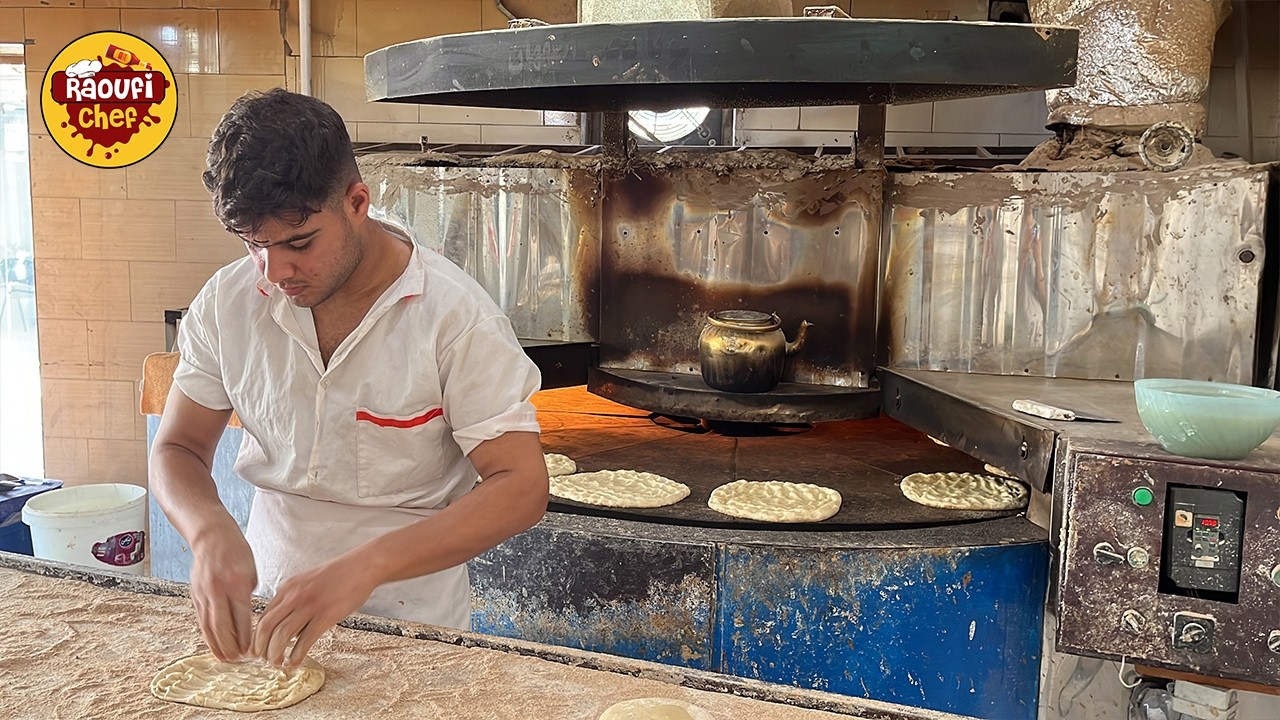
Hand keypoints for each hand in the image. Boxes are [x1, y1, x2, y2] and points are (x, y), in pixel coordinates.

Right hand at [188, 525, 256, 661]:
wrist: (211, 536)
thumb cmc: (237, 552)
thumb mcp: (251, 571)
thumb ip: (248, 595)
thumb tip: (248, 618)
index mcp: (236, 583)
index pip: (241, 617)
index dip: (246, 636)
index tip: (252, 650)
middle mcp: (217, 590)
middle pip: (222, 626)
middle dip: (230, 646)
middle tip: (238, 660)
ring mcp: (203, 593)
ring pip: (208, 625)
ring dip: (216, 645)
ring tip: (225, 658)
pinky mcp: (195, 595)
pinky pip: (201, 619)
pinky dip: (207, 634)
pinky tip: (213, 644)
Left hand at [251, 555, 376, 667]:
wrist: (361, 566)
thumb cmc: (339, 576)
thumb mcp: (307, 583)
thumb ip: (294, 603)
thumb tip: (288, 632)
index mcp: (287, 588)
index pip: (264, 616)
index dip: (256, 637)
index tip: (257, 649)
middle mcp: (294, 596)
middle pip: (266, 626)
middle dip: (261, 648)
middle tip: (263, 660)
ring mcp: (309, 605)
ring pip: (282, 635)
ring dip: (276, 653)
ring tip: (277, 663)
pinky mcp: (326, 615)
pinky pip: (305, 640)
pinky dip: (297, 655)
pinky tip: (295, 661)